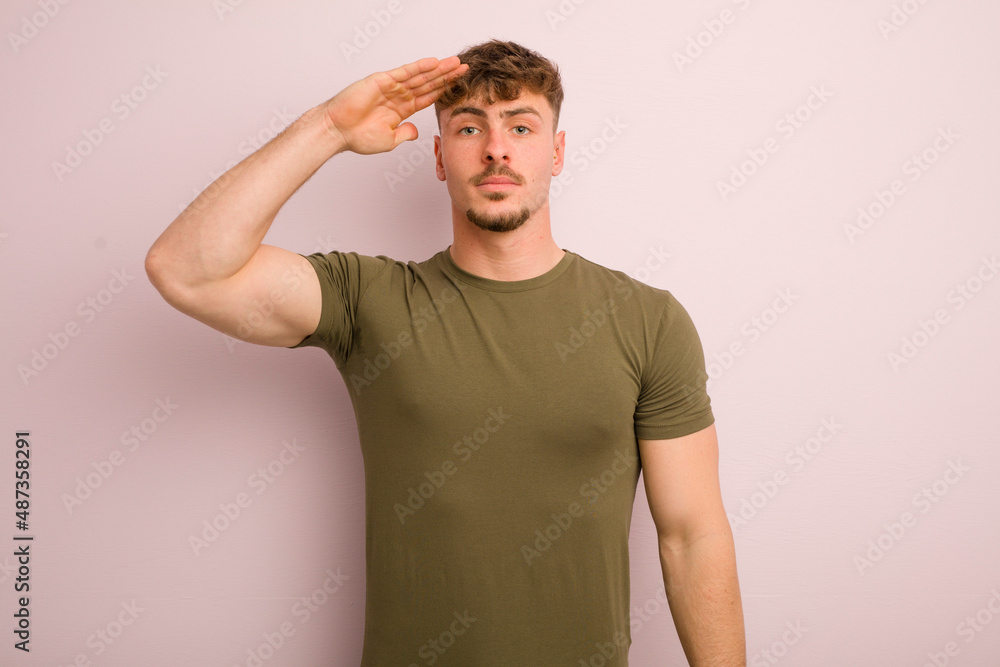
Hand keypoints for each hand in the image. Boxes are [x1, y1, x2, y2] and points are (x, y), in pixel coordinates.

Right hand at [320, 56, 467, 154]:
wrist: (338, 131)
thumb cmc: (358, 137)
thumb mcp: (389, 140)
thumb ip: (405, 134)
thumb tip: (417, 131)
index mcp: (402, 109)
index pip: (428, 97)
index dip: (445, 90)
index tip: (460, 85)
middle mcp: (398, 95)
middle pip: (428, 83)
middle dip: (447, 76)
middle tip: (465, 68)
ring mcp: (391, 87)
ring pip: (420, 76)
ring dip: (438, 69)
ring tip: (456, 63)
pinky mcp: (382, 81)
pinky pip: (404, 72)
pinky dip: (419, 67)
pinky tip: (434, 62)